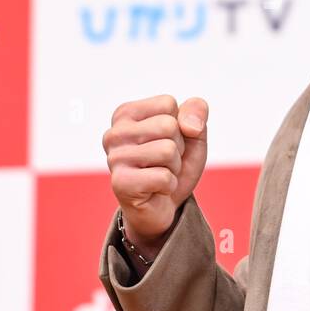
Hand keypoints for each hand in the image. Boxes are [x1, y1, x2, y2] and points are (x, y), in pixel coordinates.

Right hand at [103, 94, 208, 246]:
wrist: (165, 206)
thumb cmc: (174, 164)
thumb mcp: (193, 132)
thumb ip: (196, 111)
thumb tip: (189, 125)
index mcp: (126, 113)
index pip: (168, 104)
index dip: (179, 126)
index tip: (166, 141)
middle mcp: (114, 133)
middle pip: (168, 126)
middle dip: (177, 148)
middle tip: (164, 162)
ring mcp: (114, 158)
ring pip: (167, 150)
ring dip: (174, 168)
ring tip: (160, 174)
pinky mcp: (120, 183)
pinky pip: (164, 177)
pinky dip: (169, 186)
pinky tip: (155, 190)